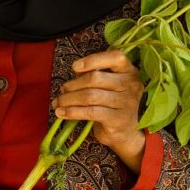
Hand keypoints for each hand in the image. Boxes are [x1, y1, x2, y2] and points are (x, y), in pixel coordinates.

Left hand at [53, 50, 146, 171]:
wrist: (124, 133)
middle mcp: (131, 85)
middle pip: (95, 78)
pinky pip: (90, 112)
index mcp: (129, 71)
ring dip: (68, 99)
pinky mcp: (119, 119)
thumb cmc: (110, 104)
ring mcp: (127, 103)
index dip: (93, 60)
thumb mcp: (105, 86)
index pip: (115, 57)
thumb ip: (92, 74)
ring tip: (58, 103)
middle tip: (62, 91)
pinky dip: (72, 111)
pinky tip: (62, 113)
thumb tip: (75, 71)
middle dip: (73, 85)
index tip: (75, 67)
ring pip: (90, 96)